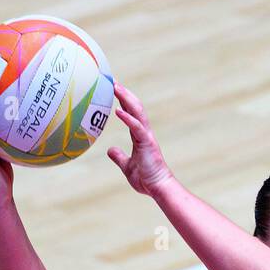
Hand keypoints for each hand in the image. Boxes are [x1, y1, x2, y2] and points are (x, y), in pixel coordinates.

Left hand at [107, 81, 173, 195]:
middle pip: (135, 108)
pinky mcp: (147, 143)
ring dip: (126, 98)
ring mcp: (147, 137)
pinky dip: (128, 118)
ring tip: (115, 87)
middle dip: (124, 93)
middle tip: (112, 81)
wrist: (158, 188)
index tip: (113, 90)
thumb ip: (119, 157)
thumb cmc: (146, 179)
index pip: (131, 114)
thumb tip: (110, 150)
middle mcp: (144, 133)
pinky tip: (118, 109)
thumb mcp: (127, 167)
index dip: (123, 101)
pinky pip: (136, 127)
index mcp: (140, 137)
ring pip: (137, 112)